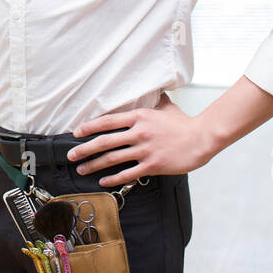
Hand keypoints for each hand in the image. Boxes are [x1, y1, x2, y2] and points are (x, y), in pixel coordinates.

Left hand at [67, 92, 212, 187]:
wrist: (201, 139)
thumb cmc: (184, 123)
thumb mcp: (166, 107)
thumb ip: (155, 101)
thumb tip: (152, 91)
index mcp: (140, 117)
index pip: (108, 121)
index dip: (89, 127)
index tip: (76, 132)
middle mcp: (139, 133)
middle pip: (105, 142)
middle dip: (84, 149)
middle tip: (71, 154)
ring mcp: (144, 150)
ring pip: (112, 159)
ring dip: (94, 165)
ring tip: (82, 169)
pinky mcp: (152, 165)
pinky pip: (127, 174)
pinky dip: (113, 178)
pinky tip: (103, 181)